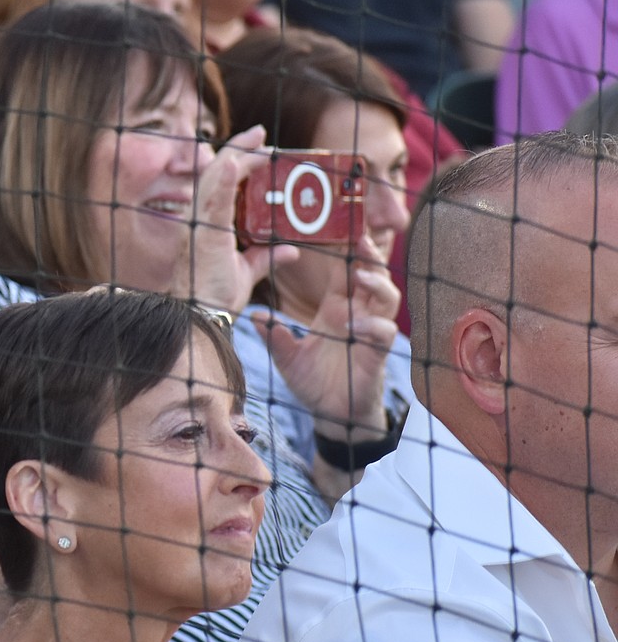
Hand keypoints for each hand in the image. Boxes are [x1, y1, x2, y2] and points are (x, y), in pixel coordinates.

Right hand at [180, 127, 292, 313]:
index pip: (221, 183)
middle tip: (261, 134)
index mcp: (208, 224)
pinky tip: (235, 160)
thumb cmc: (214, 296)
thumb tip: (291, 251)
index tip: (260, 148)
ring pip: (215, 177)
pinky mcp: (204, 232)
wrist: (201, 315)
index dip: (238, 162)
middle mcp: (199, 218)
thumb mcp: (247, 273)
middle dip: (240, 150)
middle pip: (218, 173)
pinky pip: (213, 199)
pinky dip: (224, 178)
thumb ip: (266, 257)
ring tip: (257, 138)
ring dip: (236, 155)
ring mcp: (199, 223)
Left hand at [256, 236, 399, 443]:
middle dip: (368, 256)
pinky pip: (383, 333)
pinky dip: (372, 326)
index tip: (342, 228)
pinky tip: (354, 325)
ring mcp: (370, 331)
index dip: (345, 251)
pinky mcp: (377, 353)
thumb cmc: (313, 380)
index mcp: (335, 307)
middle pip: (370, 275)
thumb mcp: (286, 357)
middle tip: (359, 238)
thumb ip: (273, 336)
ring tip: (360, 277)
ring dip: (376, 284)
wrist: (331, 414)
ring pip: (386, 297)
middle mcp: (356, 314)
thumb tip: (255, 316)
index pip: (343, 272)